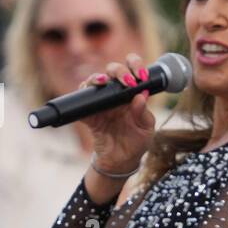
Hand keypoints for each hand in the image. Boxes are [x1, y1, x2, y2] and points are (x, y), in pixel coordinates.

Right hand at [81, 53, 155, 174]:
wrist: (122, 161)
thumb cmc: (137, 142)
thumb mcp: (146, 129)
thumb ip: (143, 113)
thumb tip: (141, 95)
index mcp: (132, 94)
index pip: (132, 71)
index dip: (135, 65)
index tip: (141, 74)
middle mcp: (115, 94)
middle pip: (112, 71)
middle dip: (119, 70)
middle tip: (128, 81)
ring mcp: (101, 103)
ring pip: (95, 81)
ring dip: (98, 77)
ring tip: (104, 81)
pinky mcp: (89, 114)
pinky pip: (81, 100)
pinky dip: (83, 92)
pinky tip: (90, 91)